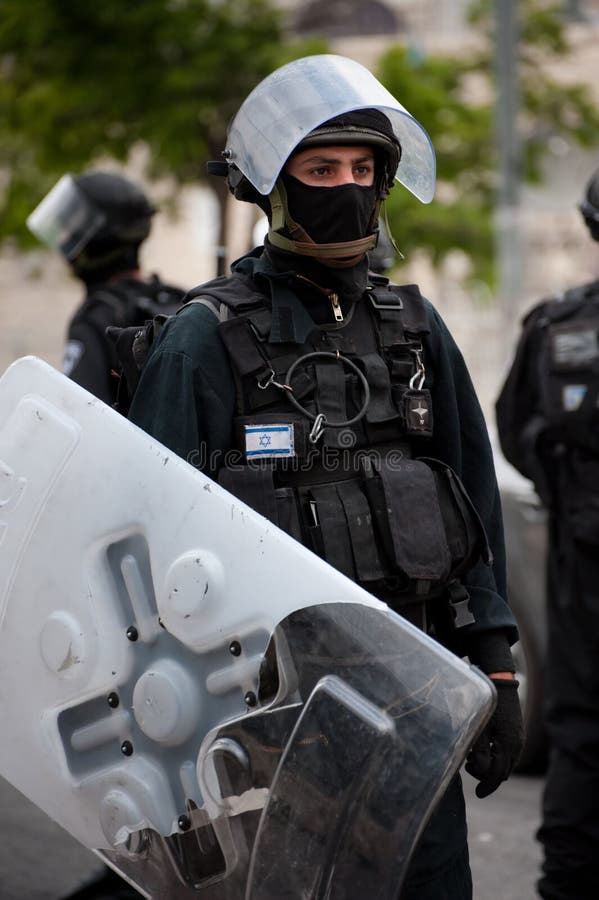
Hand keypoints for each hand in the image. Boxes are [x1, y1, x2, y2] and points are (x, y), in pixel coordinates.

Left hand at [465, 677, 523, 797]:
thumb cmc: (488, 705)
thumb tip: (481, 772)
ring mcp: (519, 739)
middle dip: (487, 774)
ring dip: (491, 765)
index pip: (498, 775)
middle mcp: (517, 744)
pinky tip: (483, 747)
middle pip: (504, 771)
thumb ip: (479, 752)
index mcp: (508, 746)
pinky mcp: (516, 733)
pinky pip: (508, 753)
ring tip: (473, 756)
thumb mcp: (480, 729)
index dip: (487, 786)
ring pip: (506, 763)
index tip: (478, 794)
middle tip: (468, 765)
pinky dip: (496, 756)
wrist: (500, 682)